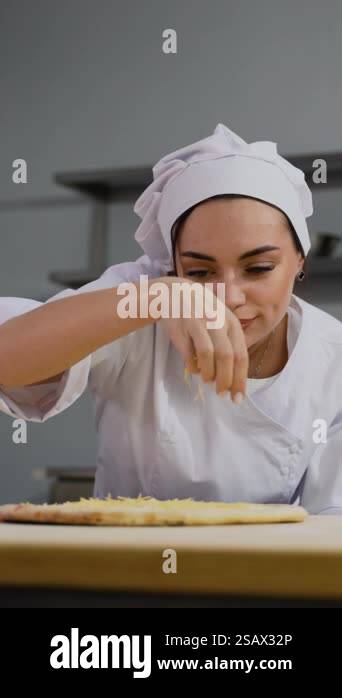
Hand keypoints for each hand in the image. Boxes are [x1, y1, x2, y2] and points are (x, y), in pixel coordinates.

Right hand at [158, 276, 248, 401]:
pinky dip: (193, 366)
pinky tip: (194, 370)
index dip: (240, 379)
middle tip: (222, 395)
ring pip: (209, 355)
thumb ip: (228, 345)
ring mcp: (199, 323)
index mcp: (232, 322)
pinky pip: (189, 354)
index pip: (241, 355)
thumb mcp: (220, 321)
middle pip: (227, 357)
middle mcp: (218, 321)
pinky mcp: (182, 327)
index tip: (238, 397)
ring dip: (209, 374)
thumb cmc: (200, 312)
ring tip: (207, 381)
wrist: (173, 293)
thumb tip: (232, 379)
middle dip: (226, 380)